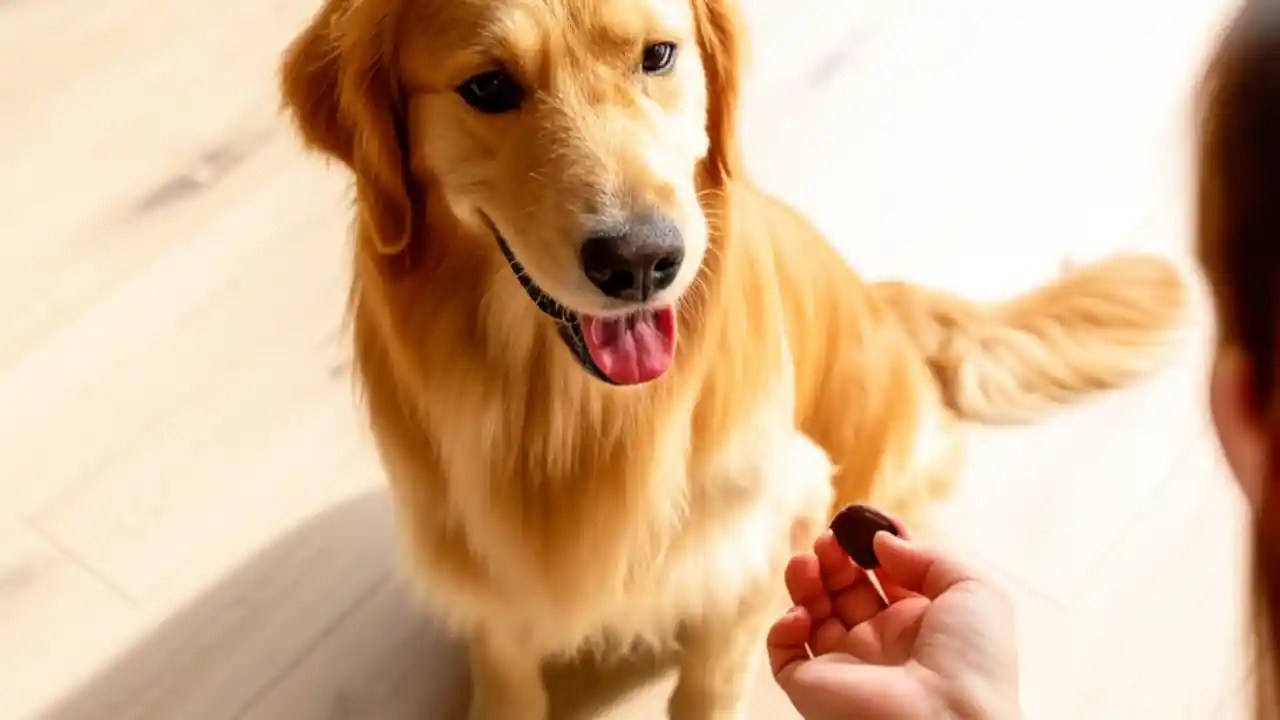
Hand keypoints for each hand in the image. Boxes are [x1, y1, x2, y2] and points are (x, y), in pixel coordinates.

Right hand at [767, 527, 1020, 719]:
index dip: (870, 547)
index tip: (859, 523)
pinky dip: (783, 628)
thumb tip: (880, 541)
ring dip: (804, 582)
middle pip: (844, 590)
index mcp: (920, 623)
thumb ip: (927, 555)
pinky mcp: (812, 688)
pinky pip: (785, 655)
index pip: (884, 577)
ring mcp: (845, 666)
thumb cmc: (972, 660)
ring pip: (810, 615)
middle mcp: (880, 644)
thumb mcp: (974, 589)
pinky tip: (802, 614)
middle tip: (829, 540)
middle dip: (834, 559)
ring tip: (808, 562)